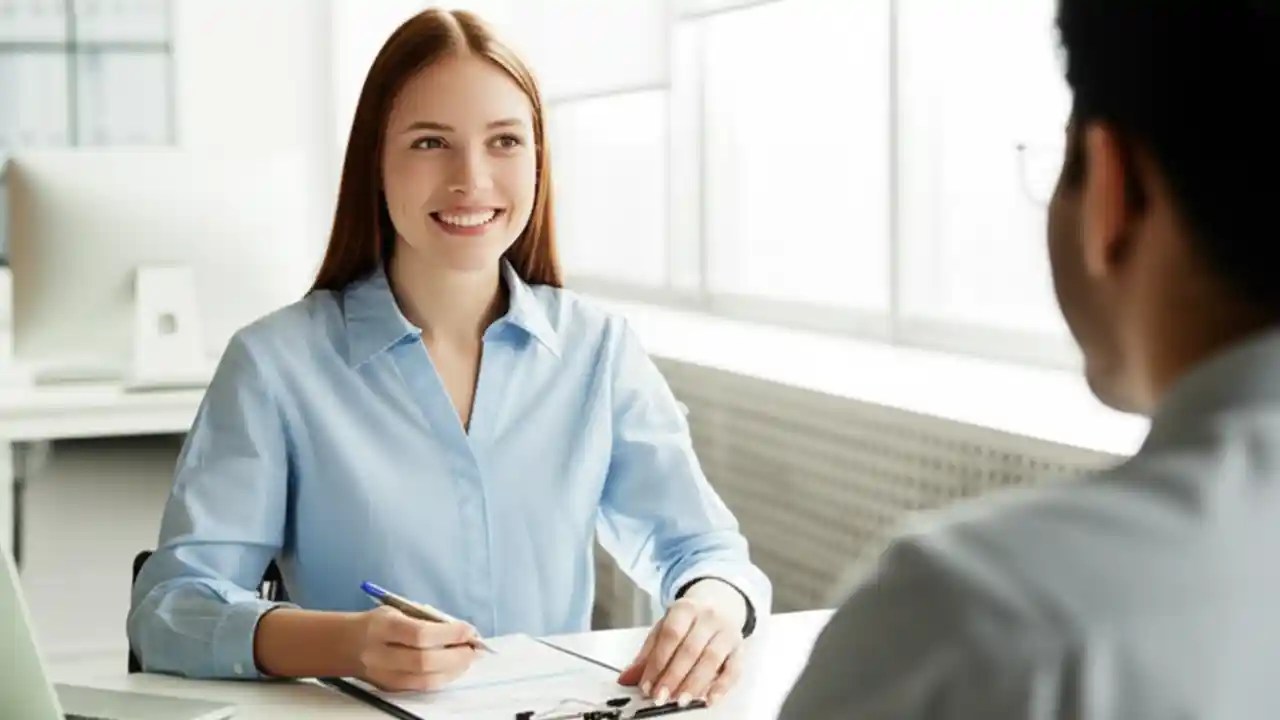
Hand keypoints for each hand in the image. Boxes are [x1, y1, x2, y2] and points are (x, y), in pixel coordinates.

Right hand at [350, 605, 479, 691]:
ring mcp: (383, 676)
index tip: (469, 630)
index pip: (419, 635)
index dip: (449, 634)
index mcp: (382, 627)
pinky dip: (442, 678)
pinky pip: (420, 687)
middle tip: (473, 648)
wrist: (343, 645)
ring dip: (453, 670)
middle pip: (424, 662)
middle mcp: (380, 654)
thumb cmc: (376, 623)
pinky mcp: (389, 689)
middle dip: (456, 656)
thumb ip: (426, 620)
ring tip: (467, 658)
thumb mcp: (397, 611)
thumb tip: (461, 631)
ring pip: (424, 680)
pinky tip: (452, 668)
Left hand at [617, 580, 747, 706]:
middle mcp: (708, 617)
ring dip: (695, 683)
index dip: (657, 662)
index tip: (647, 685)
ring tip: (681, 700)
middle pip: (690, 648)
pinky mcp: (739, 648)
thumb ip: (647, 653)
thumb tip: (626, 678)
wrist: (722, 604)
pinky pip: (734, 669)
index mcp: (685, 608)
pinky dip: (722, 686)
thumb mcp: (666, 627)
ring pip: (711, 659)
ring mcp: (726, 632)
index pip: (670, 635)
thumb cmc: (689, 621)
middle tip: (660, 696)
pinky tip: (709, 699)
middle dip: (673, 676)